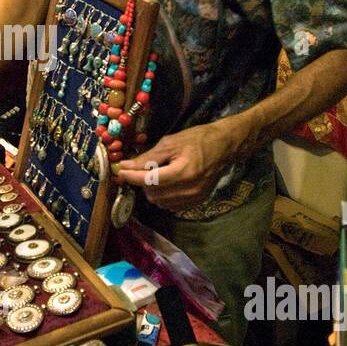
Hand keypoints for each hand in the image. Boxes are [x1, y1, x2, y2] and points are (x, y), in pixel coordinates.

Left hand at [117, 121, 241, 212]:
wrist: (225, 147)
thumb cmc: (198, 139)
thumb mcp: (171, 143)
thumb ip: (147, 157)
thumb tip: (126, 166)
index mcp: (183, 172)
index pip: (149, 180)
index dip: (132, 177)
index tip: (121, 172)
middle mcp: (189, 189)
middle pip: (152, 193)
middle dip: (143, 182)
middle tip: (143, 169)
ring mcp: (193, 198)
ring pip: (160, 202)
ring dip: (153, 190)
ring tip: (158, 174)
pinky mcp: (196, 202)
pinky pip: (170, 205)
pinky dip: (164, 196)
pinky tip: (167, 183)